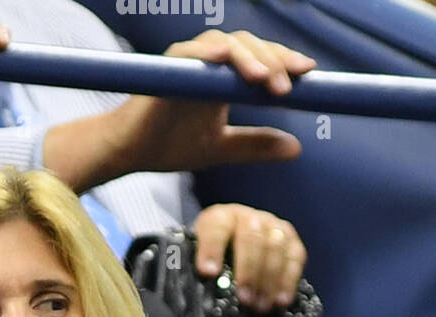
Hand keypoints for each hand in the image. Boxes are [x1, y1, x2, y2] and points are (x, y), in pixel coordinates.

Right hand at [104, 30, 315, 180]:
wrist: (127, 154)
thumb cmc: (166, 145)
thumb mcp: (220, 148)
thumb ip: (254, 145)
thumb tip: (296, 148)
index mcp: (224, 77)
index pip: (262, 58)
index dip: (286, 62)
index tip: (308, 75)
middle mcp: (208, 63)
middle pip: (249, 45)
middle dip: (273, 61)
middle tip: (288, 86)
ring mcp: (187, 63)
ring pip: (224, 43)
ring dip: (247, 57)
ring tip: (262, 79)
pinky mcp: (165, 68)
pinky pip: (188, 52)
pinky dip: (207, 53)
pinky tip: (224, 59)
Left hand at [193, 203, 306, 311]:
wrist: (235, 244)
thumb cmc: (213, 256)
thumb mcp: (197, 257)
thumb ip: (192, 268)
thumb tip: (188, 293)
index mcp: (219, 218)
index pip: (216, 228)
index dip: (212, 249)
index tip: (208, 272)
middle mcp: (248, 218)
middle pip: (251, 238)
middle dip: (248, 270)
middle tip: (243, 299)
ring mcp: (273, 227)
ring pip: (275, 247)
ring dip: (269, 280)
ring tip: (260, 306)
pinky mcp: (291, 241)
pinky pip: (295, 258)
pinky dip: (289, 280)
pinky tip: (281, 301)